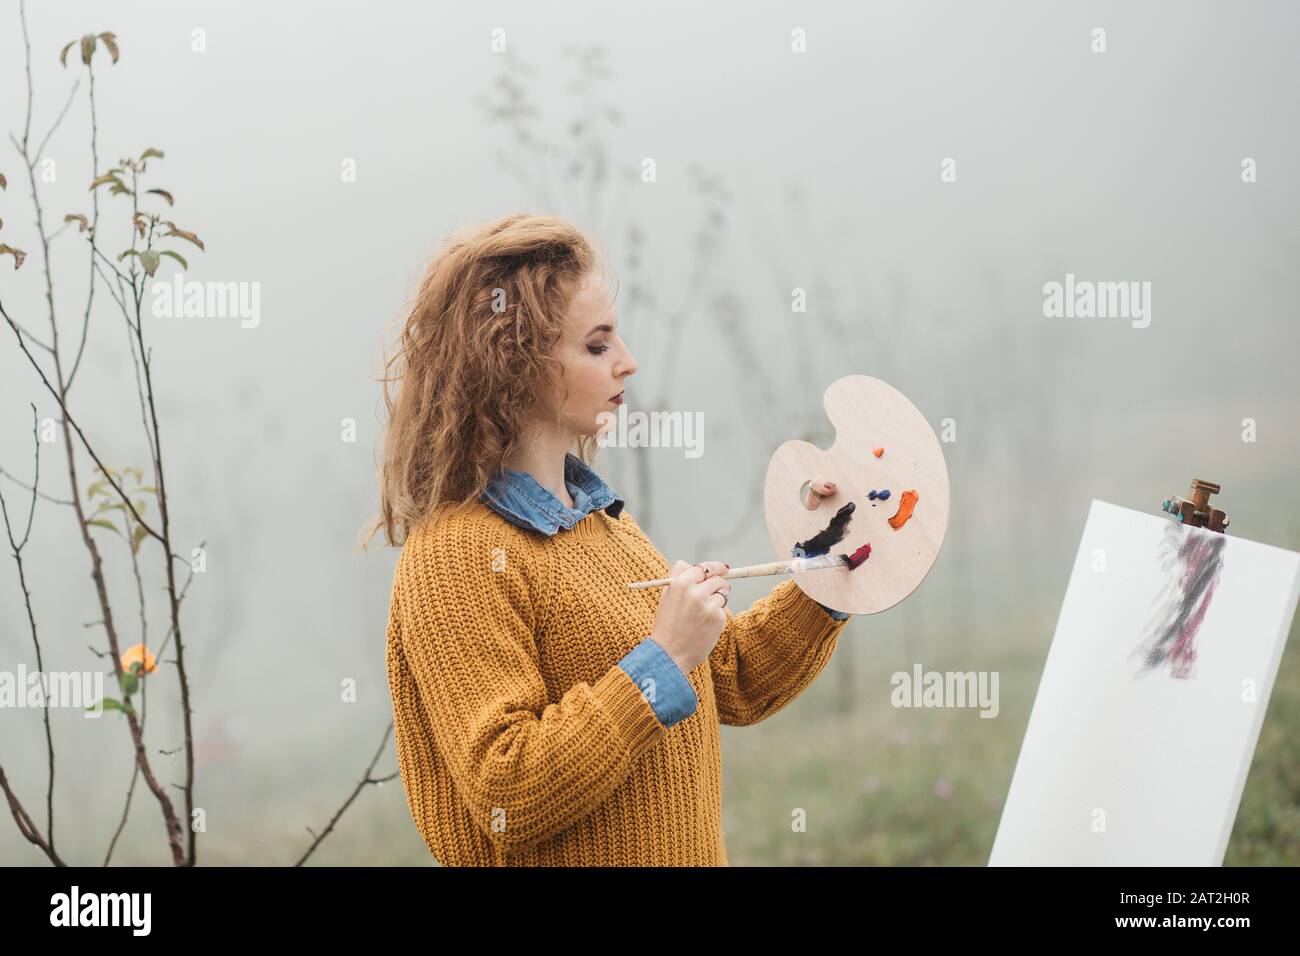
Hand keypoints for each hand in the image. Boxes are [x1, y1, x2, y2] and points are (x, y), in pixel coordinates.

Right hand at [649, 560, 731, 674]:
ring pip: (722, 594)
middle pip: (717, 579)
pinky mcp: (718, 618)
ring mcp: (709, 605)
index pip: (704, 567)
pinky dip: (717, 616)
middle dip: (719, 584)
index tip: (724, 569)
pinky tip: (704, 625)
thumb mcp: (666, 596)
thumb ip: (677, 576)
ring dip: (717, 601)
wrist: (669, 653)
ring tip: (703, 614)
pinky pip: (723, 610)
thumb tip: (690, 564)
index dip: (716, 567)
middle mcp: (696, 592)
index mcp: (681, 583)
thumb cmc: (666, 624)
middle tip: (715, 592)